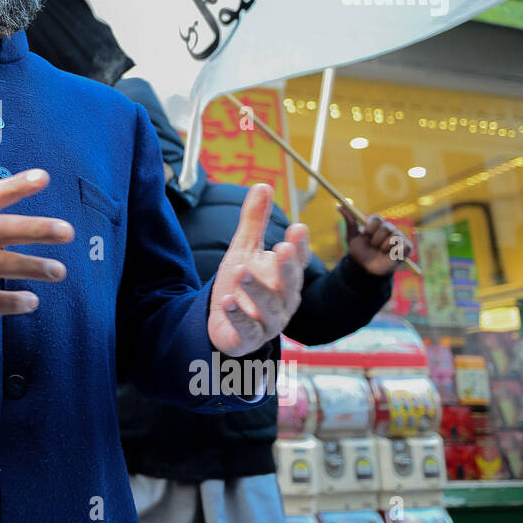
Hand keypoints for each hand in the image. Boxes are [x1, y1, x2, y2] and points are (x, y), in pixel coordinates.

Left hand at [208, 184, 311, 356]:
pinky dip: (238, 316)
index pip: (297, 260)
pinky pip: (246, 329)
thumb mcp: (245, 249)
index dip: (299, 246)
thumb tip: (263, 184)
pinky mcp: (247, 338)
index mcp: (286, 277)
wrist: (222, 322)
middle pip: (289, 284)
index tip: (298, 228)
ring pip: (268, 307)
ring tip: (241, 271)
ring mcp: (268, 322)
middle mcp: (283, 301)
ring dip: (256, 289)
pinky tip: (227, 301)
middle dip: (287, 267)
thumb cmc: (241, 283)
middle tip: (282, 248)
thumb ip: (254, 221)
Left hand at [336, 203, 411, 275]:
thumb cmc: (359, 251)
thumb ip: (349, 221)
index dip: (371, 226)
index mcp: (376, 225)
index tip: (365, 234)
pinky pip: (405, 245)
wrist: (366, 268)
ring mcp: (398, 238)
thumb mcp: (352, 236)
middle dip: (376, 238)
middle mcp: (388, 229)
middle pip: (386, 226)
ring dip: (384, 246)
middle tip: (372, 246)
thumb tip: (338, 206)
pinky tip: (390, 255)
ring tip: (380, 252)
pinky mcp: (406, 248)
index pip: (377, 218)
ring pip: (396, 235)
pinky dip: (396, 251)